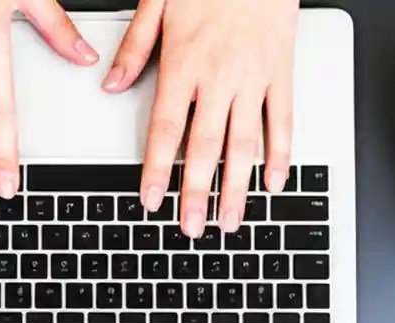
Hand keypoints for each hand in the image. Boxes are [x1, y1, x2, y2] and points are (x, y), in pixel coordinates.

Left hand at [104, 0, 298, 237]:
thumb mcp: (157, 0)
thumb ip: (134, 47)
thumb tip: (111, 85)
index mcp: (183, 62)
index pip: (166, 129)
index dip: (157, 169)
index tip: (150, 199)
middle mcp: (219, 75)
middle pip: (205, 146)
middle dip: (196, 192)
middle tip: (191, 227)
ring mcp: (254, 76)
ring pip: (245, 142)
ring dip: (237, 187)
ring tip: (230, 220)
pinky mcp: (282, 70)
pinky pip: (282, 120)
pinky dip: (280, 154)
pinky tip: (274, 182)